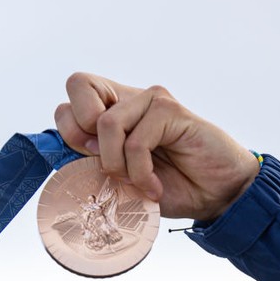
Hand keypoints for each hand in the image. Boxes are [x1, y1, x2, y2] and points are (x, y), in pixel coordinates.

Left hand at [54, 73, 260, 220]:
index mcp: (109, 112)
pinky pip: (136, 142)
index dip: (68, 132)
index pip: (67, 101)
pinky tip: (154, 187)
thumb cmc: (166, 186)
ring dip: (116, 165)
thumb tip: (65, 151)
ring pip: (106, 123)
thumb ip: (91, 161)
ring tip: (138, 183)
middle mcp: (127, 98)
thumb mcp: (117, 179)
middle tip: (106, 163)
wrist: (213, 196)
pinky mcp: (170, 110)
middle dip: (80, 131)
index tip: (89, 162)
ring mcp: (150, 100)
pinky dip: (140, 173)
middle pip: (77, 84)